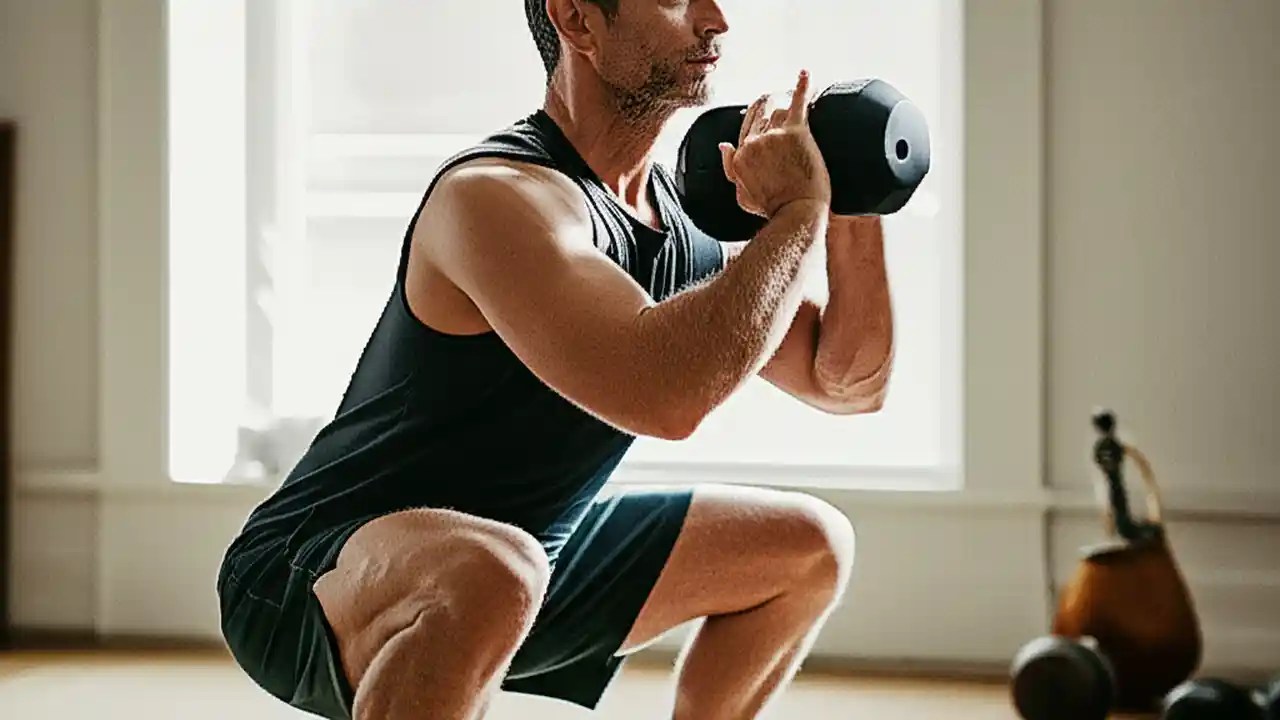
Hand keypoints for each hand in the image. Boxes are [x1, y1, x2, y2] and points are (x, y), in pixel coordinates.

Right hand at [718, 70, 831, 217]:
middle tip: (781, 114)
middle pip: (761, 115)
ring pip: (778, 110)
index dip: (757, 124)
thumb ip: (729, 168)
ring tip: (793, 107)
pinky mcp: (797, 132)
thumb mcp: (741, 194)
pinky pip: (798, 102)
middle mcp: (754, 141)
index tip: (765, 122)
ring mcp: (774, 135)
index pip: (747, 128)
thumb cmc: (772, 208)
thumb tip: (724, 145)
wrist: (797, 212)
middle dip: (770, 112)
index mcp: (740, 154)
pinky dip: (802, 85)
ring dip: (785, 109)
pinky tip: (805, 73)